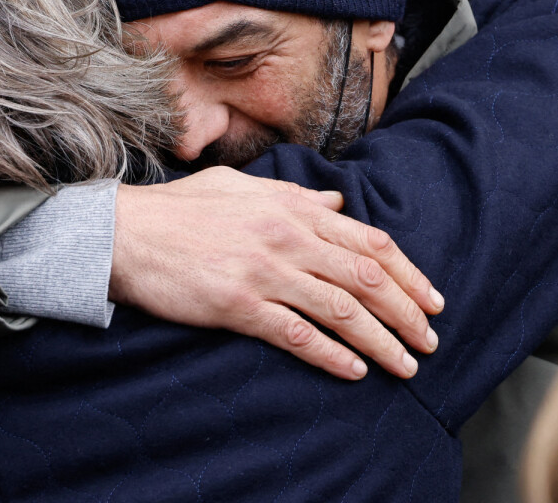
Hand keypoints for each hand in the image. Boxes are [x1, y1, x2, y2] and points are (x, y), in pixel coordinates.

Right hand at [111, 166, 443, 380]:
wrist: (125, 233)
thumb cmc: (180, 209)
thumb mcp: (243, 187)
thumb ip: (295, 195)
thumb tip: (337, 203)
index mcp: (292, 208)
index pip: (370, 242)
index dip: (409, 273)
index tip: (432, 299)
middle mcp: (287, 237)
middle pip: (367, 277)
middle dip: (407, 313)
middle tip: (431, 341)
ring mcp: (264, 271)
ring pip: (341, 309)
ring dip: (381, 341)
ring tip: (406, 366)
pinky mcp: (238, 304)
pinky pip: (297, 334)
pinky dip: (331, 355)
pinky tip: (354, 371)